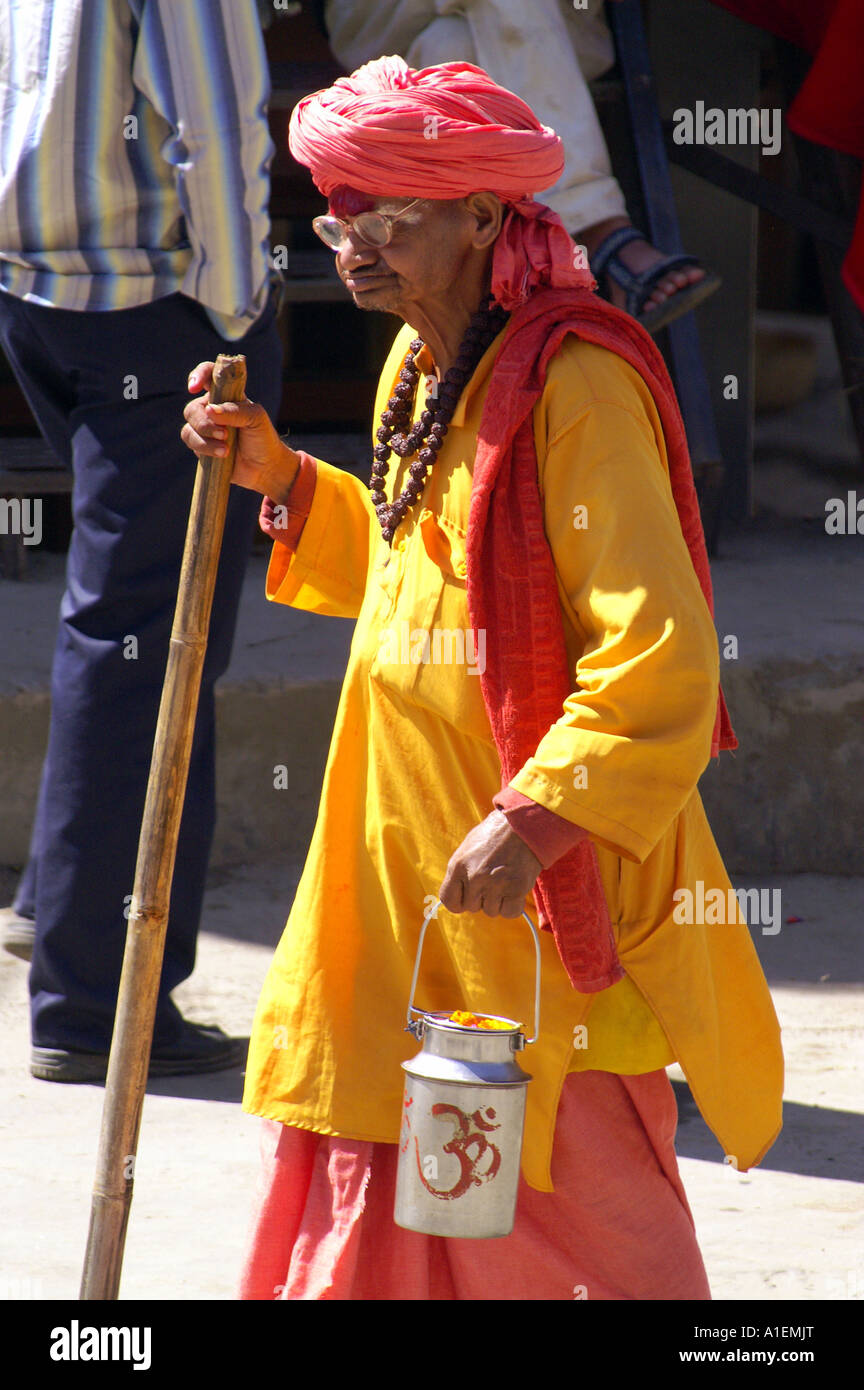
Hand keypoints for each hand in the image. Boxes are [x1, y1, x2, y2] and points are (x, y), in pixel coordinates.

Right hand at [182, 361, 299, 501]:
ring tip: (226, 448)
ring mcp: (205, 428)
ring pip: (189, 427)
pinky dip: (205, 448)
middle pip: (193, 408)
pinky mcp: (201, 446)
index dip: (199, 375)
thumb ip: (235, 411)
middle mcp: (212, 409)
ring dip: (205, 438)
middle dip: (204, 423)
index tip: (194, 387)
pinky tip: (222, 454)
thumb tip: (210, 410)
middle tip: (224, 434)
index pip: (208, 374)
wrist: (266, 467)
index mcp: (226, 395)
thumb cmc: (263, 437)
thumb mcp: (256, 418)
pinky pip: (191, 442)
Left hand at [439, 811, 541, 918]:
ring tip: (506, 878)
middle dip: (482, 898)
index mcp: (458, 865)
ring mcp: (495, 885)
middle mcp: (474, 878)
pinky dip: (513, 905)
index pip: (449, 900)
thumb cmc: (497, 832)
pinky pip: (509, 912)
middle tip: (493, 879)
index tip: (467, 897)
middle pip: (471, 907)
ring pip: (491, 911)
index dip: (459, 901)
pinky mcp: (515, 890)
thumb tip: (458, 893)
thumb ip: (461, 871)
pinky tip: (515, 888)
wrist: (525, 823)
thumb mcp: (469, 846)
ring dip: (499, 900)